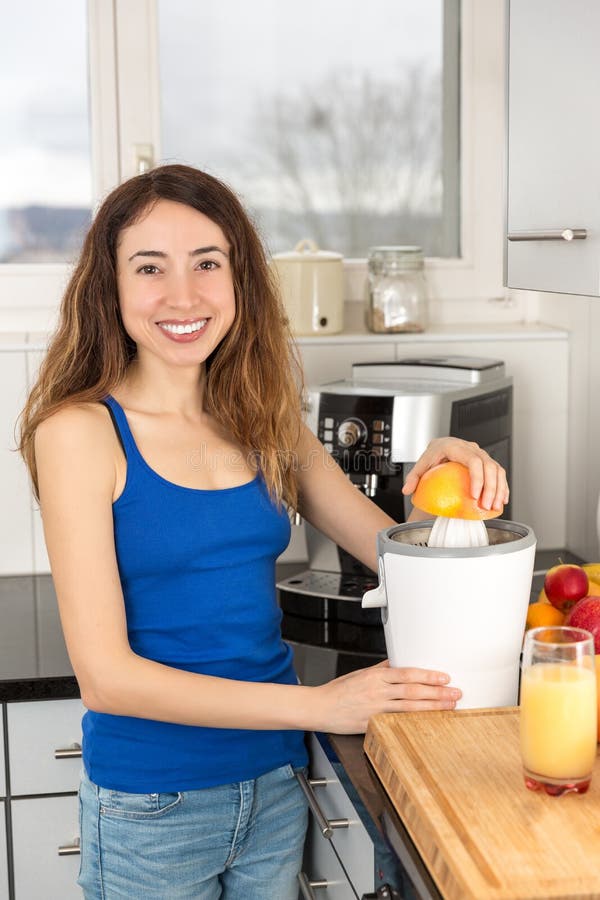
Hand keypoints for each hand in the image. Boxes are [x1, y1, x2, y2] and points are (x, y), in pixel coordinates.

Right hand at [315, 660, 460, 733]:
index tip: (444, 677)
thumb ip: (381, 669)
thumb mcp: (360, 674)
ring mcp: (376, 709)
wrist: (319, 707)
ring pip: (410, 707)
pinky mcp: (373, 724)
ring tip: (450, 706)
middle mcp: (378, 691)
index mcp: (376, 675)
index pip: (407, 673)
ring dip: (433, 707)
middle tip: (456, 693)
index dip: (428, 675)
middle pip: (413, 690)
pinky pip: (398, 721)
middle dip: (438, 692)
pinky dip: (415, 721)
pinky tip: (428, 721)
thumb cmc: (338, 691)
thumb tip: (397, 663)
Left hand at [401, 437, 508, 511]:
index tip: (474, 495)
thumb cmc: (434, 453)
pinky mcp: (487, 461)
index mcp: (457, 447)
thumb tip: (407, 490)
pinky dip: (502, 486)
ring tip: (495, 506)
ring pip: (497, 469)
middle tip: (485, 506)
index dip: (477, 478)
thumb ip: (414, 476)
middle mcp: (472, 448)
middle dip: (491, 488)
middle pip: (488, 466)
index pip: (473, 461)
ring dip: (499, 489)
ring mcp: (481, 454)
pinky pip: (499, 473)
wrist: (442, 445)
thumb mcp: (422, 463)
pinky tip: (502, 500)